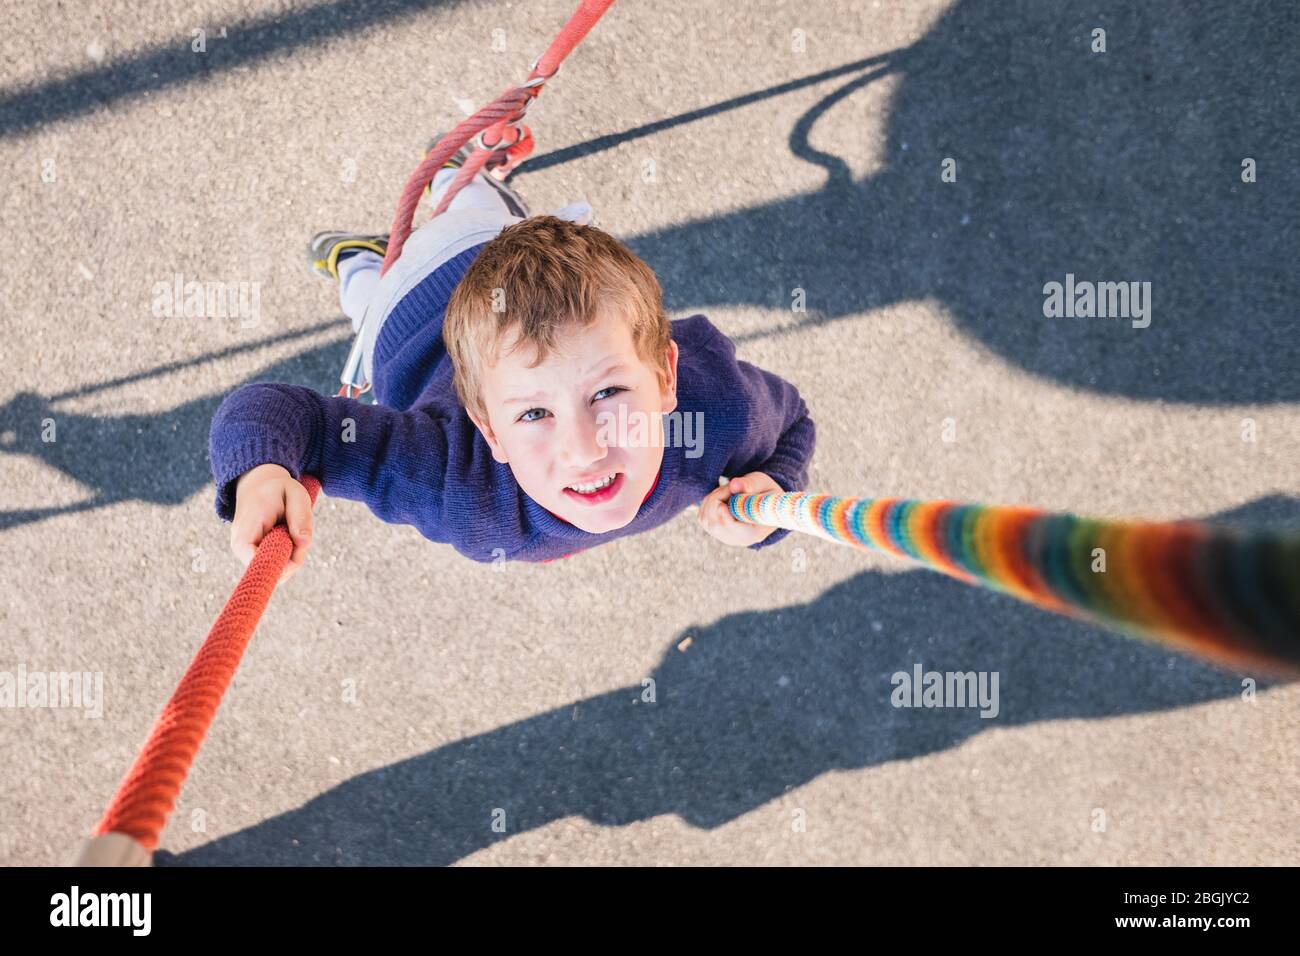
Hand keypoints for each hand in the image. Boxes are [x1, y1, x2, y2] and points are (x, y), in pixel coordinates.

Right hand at [230, 463, 313, 584]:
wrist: (258, 484)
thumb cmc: (277, 489)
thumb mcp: (295, 494)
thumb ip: (301, 517)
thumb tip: (304, 544)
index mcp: (245, 532)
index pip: (258, 564)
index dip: (284, 563)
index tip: (299, 546)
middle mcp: (240, 548)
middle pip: (273, 572)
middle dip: (293, 557)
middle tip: (299, 533)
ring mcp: (245, 553)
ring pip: (278, 571)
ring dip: (292, 555)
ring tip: (291, 531)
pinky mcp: (253, 555)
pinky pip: (277, 565)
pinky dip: (288, 554)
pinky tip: (286, 537)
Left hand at [697, 471, 782, 547]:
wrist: (765, 503)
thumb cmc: (766, 493)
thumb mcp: (763, 484)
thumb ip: (751, 484)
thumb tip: (734, 484)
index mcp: (755, 533)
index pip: (730, 526)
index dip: (724, 509)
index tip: (730, 492)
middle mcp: (738, 540)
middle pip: (715, 524)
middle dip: (716, 500)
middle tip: (730, 487)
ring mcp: (726, 537)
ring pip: (706, 520)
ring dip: (712, 500)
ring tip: (728, 490)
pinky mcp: (716, 532)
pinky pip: (703, 518)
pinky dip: (707, 503)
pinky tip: (721, 496)